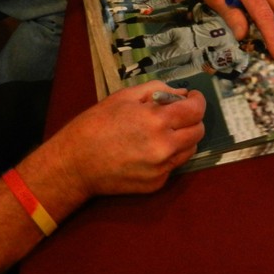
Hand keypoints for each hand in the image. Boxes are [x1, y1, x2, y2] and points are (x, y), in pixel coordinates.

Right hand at [47, 81, 205, 199]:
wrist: (75, 164)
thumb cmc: (96, 125)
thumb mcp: (124, 96)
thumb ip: (157, 90)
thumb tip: (180, 94)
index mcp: (156, 120)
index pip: (196, 110)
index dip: (198, 100)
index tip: (193, 97)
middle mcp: (164, 147)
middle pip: (198, 131)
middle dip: (192, 118)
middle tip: (178, 113)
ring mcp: (162, 168)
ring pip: (190, 149)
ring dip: (183, 137)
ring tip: (163, 131)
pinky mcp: (156, 183)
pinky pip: (174, 165)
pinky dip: (168, 155)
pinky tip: (148, 150)